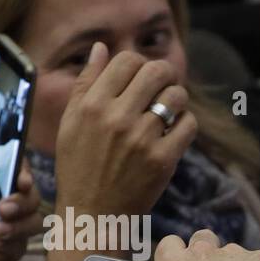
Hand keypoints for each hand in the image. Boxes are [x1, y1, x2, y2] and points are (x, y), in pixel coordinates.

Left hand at [0, 116, 41, 260]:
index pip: (21, 171)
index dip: (27, 174)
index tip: (22, 179)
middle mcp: (5, 201)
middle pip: (34, 197)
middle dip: (23, 202)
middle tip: (3, 207)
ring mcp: (9, 227)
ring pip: (35, 222)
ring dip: (19, 225)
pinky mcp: (8, 250)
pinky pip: (22, 245)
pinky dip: (10, 243)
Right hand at [49, 44, 195, 260]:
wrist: (94, 213)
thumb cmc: (80, 165)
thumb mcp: (71, 122)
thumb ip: (86, 83)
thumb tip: (102, 47)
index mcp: (91, 105)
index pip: (127, 60)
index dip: (139, 64)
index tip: (141, 78)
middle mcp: (116, 118)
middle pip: (156, 72)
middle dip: (164, 75)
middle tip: (163, 86)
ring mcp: (142, 139)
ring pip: (176, 96)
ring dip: (176, 99)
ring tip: (168, 110)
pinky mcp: (163, 159)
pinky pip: (188, 124)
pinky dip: (185, 123)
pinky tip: (174, 131)